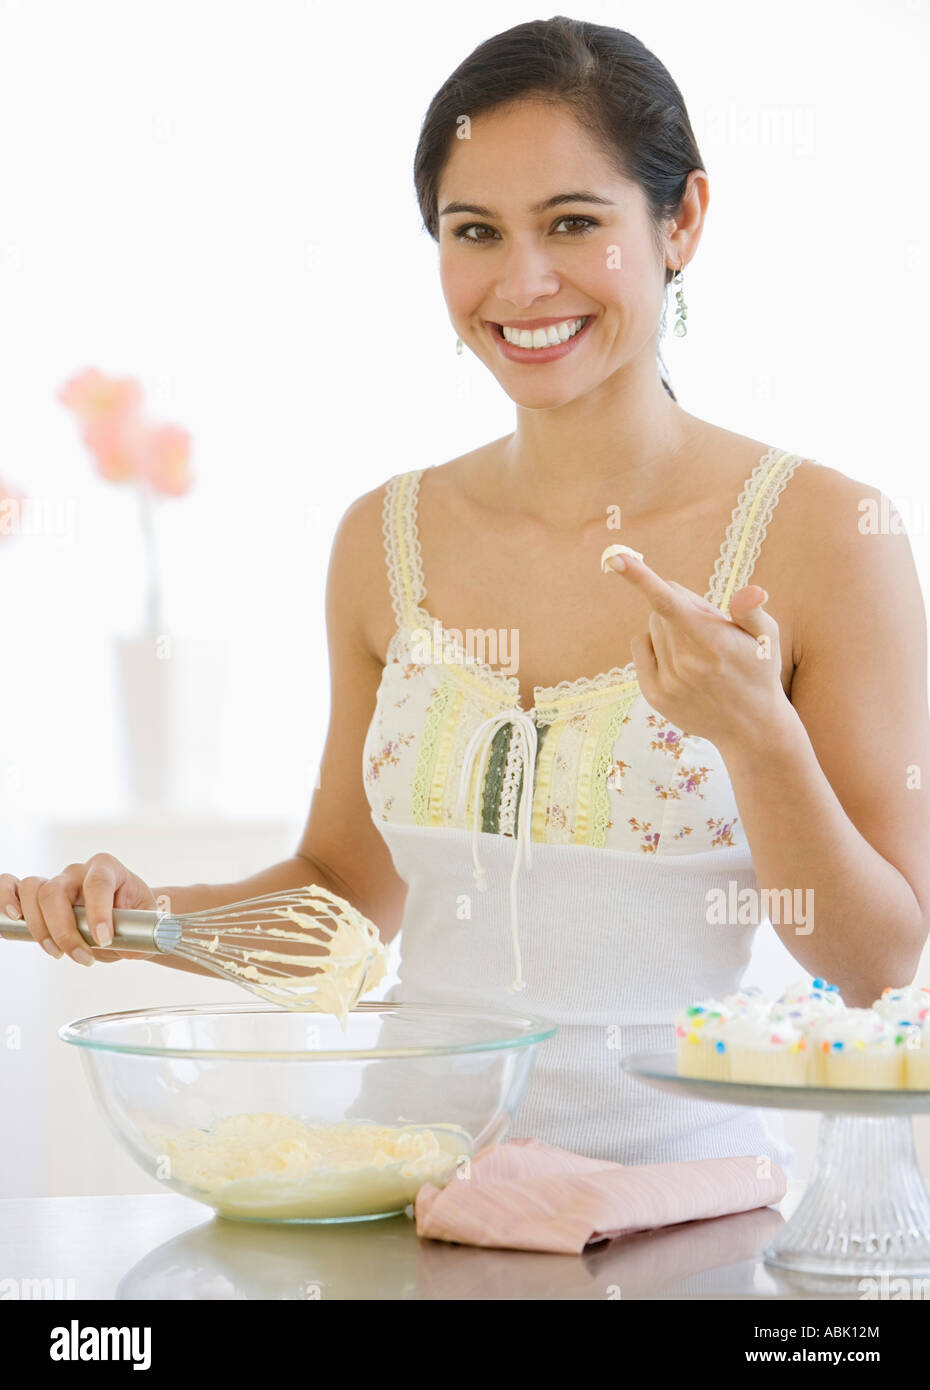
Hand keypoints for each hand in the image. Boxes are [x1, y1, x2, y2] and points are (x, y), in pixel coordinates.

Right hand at [1, 854, 156, 965]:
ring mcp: (55, 880)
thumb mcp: (145, 922)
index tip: (103, 939)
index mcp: (107, 869)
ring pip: (33, 891)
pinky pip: (11, 885)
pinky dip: (6, 898)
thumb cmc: (133, 912)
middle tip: (83, 958)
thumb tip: (128, 950)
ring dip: (41, 928)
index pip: (98, 883)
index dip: (98, 912)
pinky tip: (14, 918)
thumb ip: (139, 936)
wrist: (125, 911)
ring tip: (57, 952)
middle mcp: (78, 871)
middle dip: (65, 931)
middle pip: (56, 892)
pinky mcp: (38, 894)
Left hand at [602, 551, 788, 749]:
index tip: (614, 557)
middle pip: (662, 608)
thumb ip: (751, 610)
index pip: (668, 602)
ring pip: (652, 627)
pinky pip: (640, 647)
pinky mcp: (654, 694)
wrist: (751, 728)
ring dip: (670, 627)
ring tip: (701, 650)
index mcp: (711, 641)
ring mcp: (667, 681)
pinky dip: (654, 644)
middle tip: (710, 629)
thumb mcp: (766, 638)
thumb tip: (752, 592)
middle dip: (683, 607)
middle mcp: (685, 662)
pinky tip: (680, 661)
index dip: (640, 577)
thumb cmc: (759, 672)